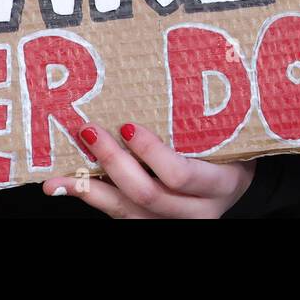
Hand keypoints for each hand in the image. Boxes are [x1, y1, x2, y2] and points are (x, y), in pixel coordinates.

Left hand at [41, 123, 254, 217]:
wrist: (239, 185)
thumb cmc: (229, 147)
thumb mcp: (224, 133)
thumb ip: (195, 119)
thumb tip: (150, 73)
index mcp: (219, 183)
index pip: (181, 174)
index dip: (152, 153)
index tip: (128, 126)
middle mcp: (200, 211)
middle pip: (149, 194)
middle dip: (114, 163)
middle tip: (89, 132)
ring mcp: (177, 223)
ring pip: (130, 213)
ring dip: (92, 191)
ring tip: (60, 176)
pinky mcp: (157, 226)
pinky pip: (124, 218)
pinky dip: (94, 201)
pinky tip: (70, 187)